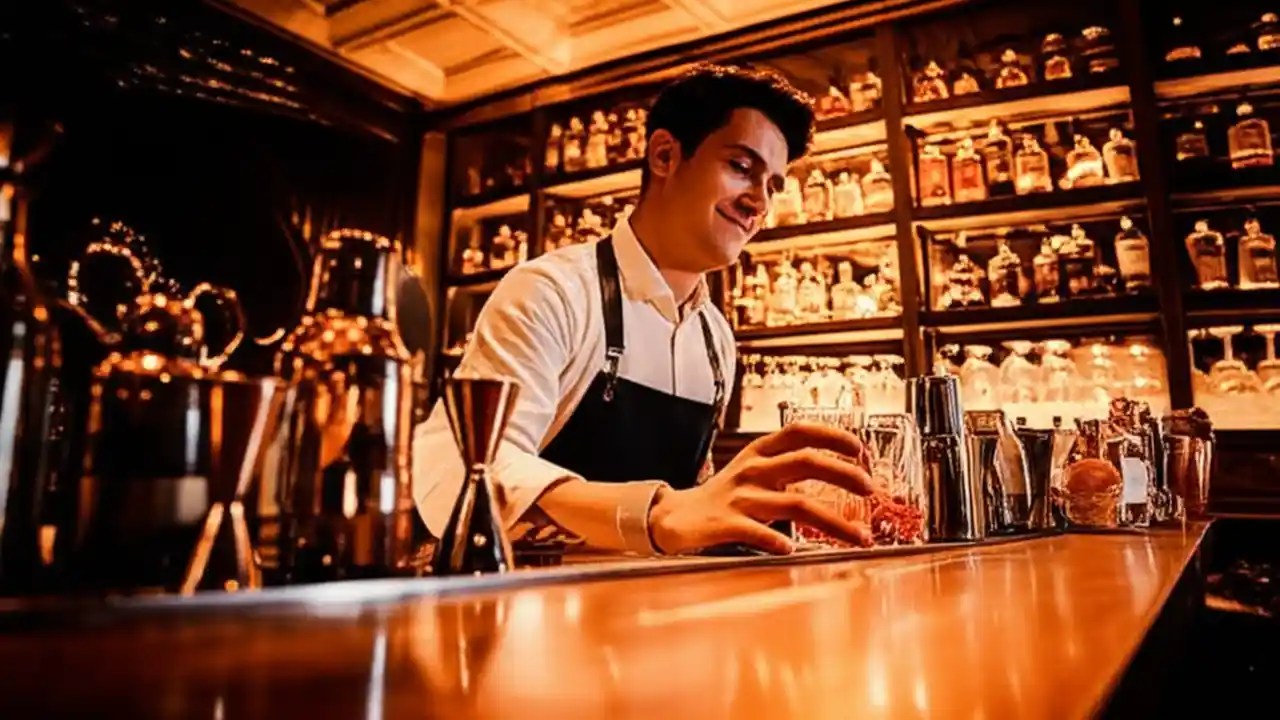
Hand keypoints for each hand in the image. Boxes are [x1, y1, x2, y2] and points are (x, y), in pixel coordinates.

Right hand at [647, 422, 874, 555]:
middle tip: (870, 489)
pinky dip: (778, 540)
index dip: (833, 436)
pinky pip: (758, 532)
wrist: (674, 518)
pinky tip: (793, 550)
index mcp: (759, 451)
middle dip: (844, 474)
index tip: (860, 450)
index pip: (800, 431)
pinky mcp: (726, 524)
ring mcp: (740, 497)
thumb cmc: (724, 496)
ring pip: (796, 504)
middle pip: (806, 463)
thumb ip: (787, 466)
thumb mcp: (753, 470)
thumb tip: (841, 470)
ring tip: (860, 537)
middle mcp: (753, 469)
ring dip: (834, 521)